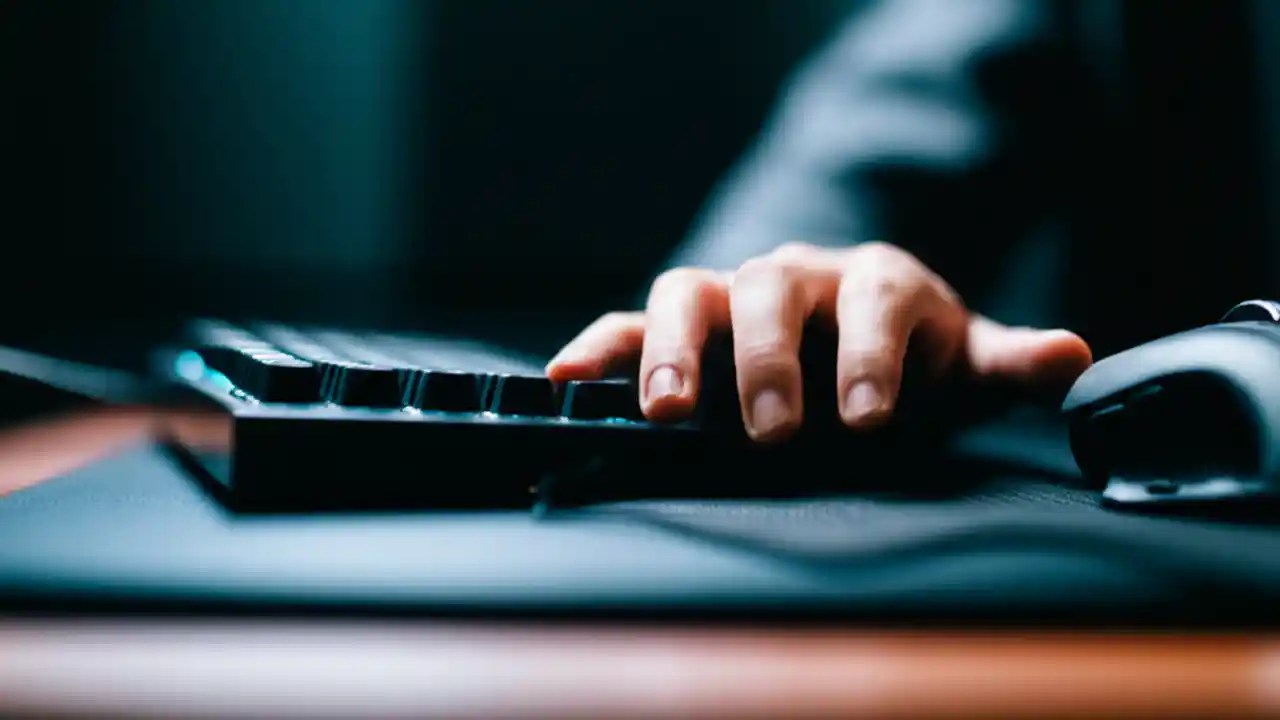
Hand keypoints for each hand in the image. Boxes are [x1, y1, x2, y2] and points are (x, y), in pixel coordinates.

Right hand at [546, 241, 1092, 442]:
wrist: (848, 341)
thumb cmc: (906, 364)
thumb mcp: (960, 365)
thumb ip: (1003, 364)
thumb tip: (1071, 360)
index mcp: (876, 281)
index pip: (877, 298)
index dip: (872, 353)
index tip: (868, 417)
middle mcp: (796, 276)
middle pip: (773, 291)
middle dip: (770, 361)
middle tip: (774, 432)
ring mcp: (731, 295)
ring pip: (689, 293)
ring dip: (673, 349)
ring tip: (665, 411)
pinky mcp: (679, 324)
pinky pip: (628, 322)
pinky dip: (599, 347)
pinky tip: (565, 379)